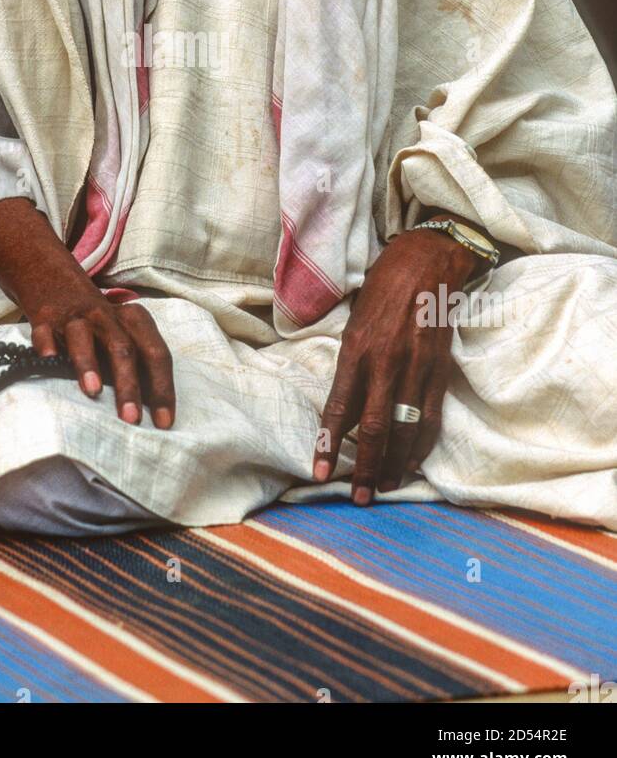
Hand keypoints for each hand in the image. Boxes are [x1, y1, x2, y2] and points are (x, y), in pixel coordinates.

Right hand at [0, 197, 174, 428]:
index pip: (155, 354)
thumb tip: (149, 412)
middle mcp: (106, 317)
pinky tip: (48, 359)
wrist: (50, 276)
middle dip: (129, 385)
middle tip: (131, 419)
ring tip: (93, 391)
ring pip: (85, 337)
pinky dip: (46, 343)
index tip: (163, 423)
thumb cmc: (93, 320)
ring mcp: (74, 316)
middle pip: (124, 348)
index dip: (162, 388)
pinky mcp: (44, 317)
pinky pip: (45, 330)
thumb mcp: (117, 334)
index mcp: (131, 322)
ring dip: (89, 362)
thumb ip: (131, 365)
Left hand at [312, 226, 476, 503]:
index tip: (318, 473)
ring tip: (381, 488)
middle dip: (362, 467)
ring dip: (392, 465)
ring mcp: (416, 369)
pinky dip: (420, 447)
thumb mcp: (354, 321)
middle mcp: (386, 363)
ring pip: (404, 431)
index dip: (327, 445)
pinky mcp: (440, 371)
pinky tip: (410, 465)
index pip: (338, 408)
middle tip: (357, 496)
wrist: (428, 261)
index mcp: (357, 349)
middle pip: (372, 429)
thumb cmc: (382, 288)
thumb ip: (349, 364)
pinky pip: (430, 419)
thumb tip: (342, 409)